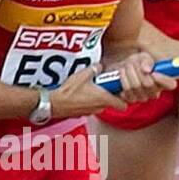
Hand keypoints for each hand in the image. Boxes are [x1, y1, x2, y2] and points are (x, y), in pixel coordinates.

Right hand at [52, 52, 177, 116]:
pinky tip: (82, 93)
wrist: (53, 103)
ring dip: (99, 98)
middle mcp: (100, 107)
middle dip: (110, 95)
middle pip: (112, 103)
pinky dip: (89, 101)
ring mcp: (91, 112)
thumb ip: (94, 70)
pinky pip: (91, 106)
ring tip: (92, 88)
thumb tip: (100, 66)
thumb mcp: (83, 75)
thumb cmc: (69, 91)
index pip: (123, 104)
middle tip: (105, 85)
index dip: (125, 98)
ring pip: (101, 105)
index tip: (122, 90)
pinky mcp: (83, 113)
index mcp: (104, 99)